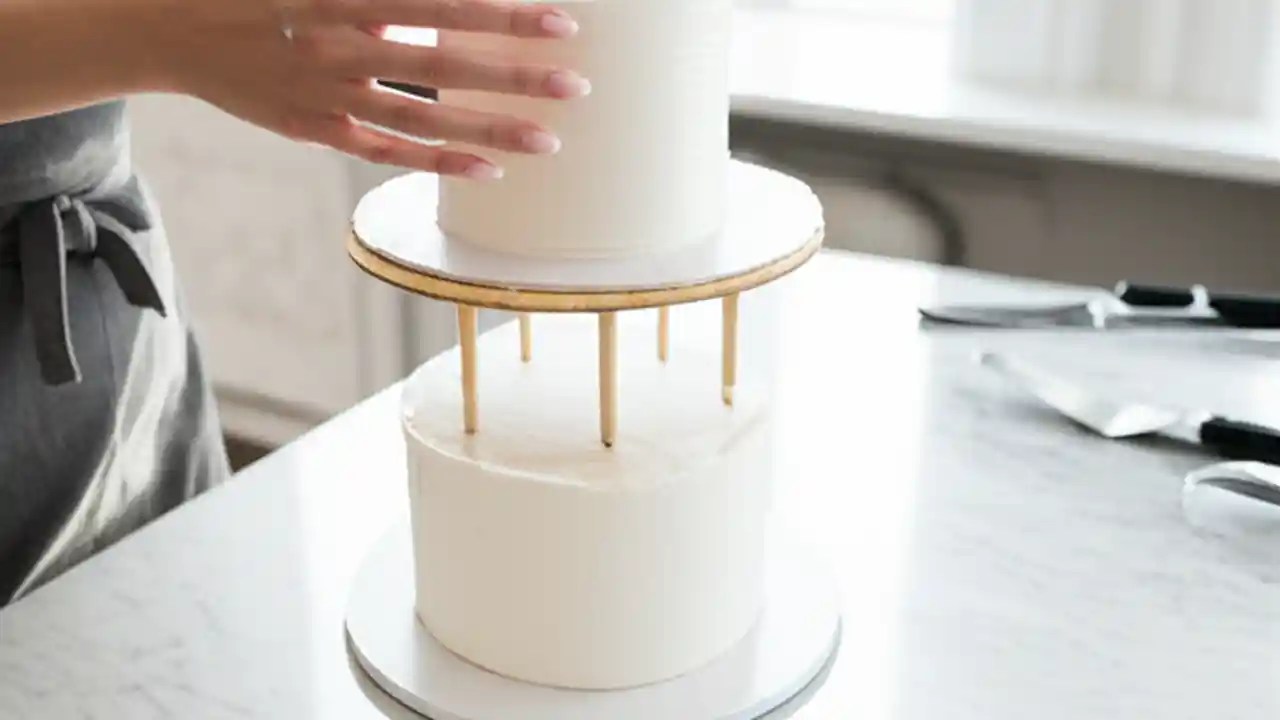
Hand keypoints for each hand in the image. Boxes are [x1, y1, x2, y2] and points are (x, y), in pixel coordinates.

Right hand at [159, 0, 588, 178]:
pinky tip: (487, 172)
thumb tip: (452, 0)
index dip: (502, 17)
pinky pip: (384, 152)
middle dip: (514, 76)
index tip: (560, 23)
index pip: (439, 5)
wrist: (171, 29)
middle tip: (576, 86)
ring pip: (422, 120)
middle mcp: (338, 48)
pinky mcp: (315, 130)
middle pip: (443, 67)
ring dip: (488, 131)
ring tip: (548, 140)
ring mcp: (326, 96)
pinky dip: (436, 164)